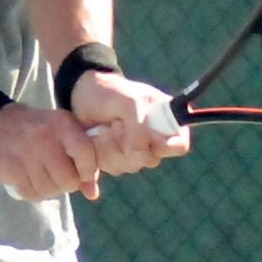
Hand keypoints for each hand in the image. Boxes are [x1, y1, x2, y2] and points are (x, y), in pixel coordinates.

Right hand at [0, 103, 102, 201]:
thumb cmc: (41, 130)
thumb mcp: (64, 135)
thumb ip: (83, 161)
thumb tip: (92, 194)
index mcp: (63, 125)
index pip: (86, 154)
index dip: (88, 172)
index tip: (82, 174)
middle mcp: (44, 137)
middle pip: (68, 180)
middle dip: (67, 184)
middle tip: (60, 177)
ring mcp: (25, 153)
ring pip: (49, 190)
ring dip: (50, 190)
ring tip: (45, 178)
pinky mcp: (8, 167)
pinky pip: (30, 193)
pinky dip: (34, 193)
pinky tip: (32, 181)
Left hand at [69, 72, 191, 175]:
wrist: (82, 96)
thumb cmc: (110, 92)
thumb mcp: (129, 102)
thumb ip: (140, 127)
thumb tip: (139, 153)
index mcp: (167, 121)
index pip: (179, 145)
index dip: (164, 146)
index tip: (145, 138)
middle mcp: (155, 138)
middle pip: (151, 160)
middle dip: (127, 144)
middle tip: (115, 123)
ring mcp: (137, 150)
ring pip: (130, 166)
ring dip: (111, 148)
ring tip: (104, 127)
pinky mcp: (118, 159)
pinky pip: (114, 168)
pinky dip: (101, 154)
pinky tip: (97, 137)